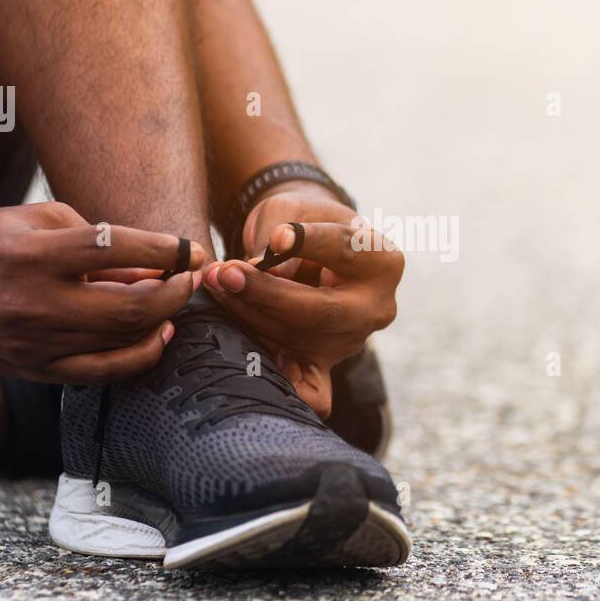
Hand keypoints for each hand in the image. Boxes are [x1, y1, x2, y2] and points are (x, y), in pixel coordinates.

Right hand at [0, 201, 203, 382]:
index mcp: (31, 255)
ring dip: (163, 320)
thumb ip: (104, 242)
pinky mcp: (36, 370)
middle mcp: (32, 303)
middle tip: (191, 278)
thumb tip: (160, 264)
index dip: (166, 249)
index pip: (115, 249)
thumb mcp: (44, 222)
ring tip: (175, 300)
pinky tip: (157, 334)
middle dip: (175, 292)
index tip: (191, 249)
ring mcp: (34, 344)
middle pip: (129, 308)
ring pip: (122, 342)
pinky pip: (104, 372)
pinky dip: (140, 355)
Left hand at [204, 185, 402, 415]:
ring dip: (250, 315)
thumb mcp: (294, 210)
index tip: (276, 236)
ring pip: (299, 339)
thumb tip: (263, 268)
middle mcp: (376, 308)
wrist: (310, 249)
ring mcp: (351, 341)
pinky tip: (251, 365)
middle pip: (323, 311)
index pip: (345, 252)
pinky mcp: (326, 363)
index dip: (309, 244)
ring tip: (216, 284)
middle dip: (268, 294)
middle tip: (225, 272)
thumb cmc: (302, 220)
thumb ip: (281, 231)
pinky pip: (309, 390)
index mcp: (383, 262)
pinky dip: (283, 383)